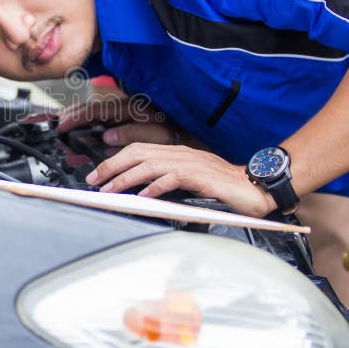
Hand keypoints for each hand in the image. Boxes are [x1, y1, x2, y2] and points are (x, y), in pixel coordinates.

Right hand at [57, 94, 164, 133]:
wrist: (185, 129)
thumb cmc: (173, 131)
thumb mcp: (156, 134)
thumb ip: (132, 133)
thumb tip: (108, 135)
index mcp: (127, 108)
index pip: (94, 111)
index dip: (76, 118)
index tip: (61, 126)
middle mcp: (120, 107)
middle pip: (87, 109)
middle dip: (66, 115)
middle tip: (49, 123)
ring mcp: (119, 112)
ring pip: (89, 114)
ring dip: (72, 119)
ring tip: (56, 125)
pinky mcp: (120, 119)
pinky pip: (96, 120)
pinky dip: (82, 125)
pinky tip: (75, 136)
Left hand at [85, 143, 276, 217]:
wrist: (255, 187)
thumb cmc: (222, 188)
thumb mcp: (189, 182)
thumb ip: (166, 181)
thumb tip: (139, 192)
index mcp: (175, 153)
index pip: (137, 150)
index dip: (114, 160)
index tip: (96, 175)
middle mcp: (180, 153)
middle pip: (137, 152)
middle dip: (112, 166)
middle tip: (94, 181)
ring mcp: (191, 162)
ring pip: (150, 164)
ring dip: (126, 178)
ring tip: (110, 190)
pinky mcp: (202, 175)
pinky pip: (173, 178)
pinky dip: (156, 186)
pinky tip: (144, 197)